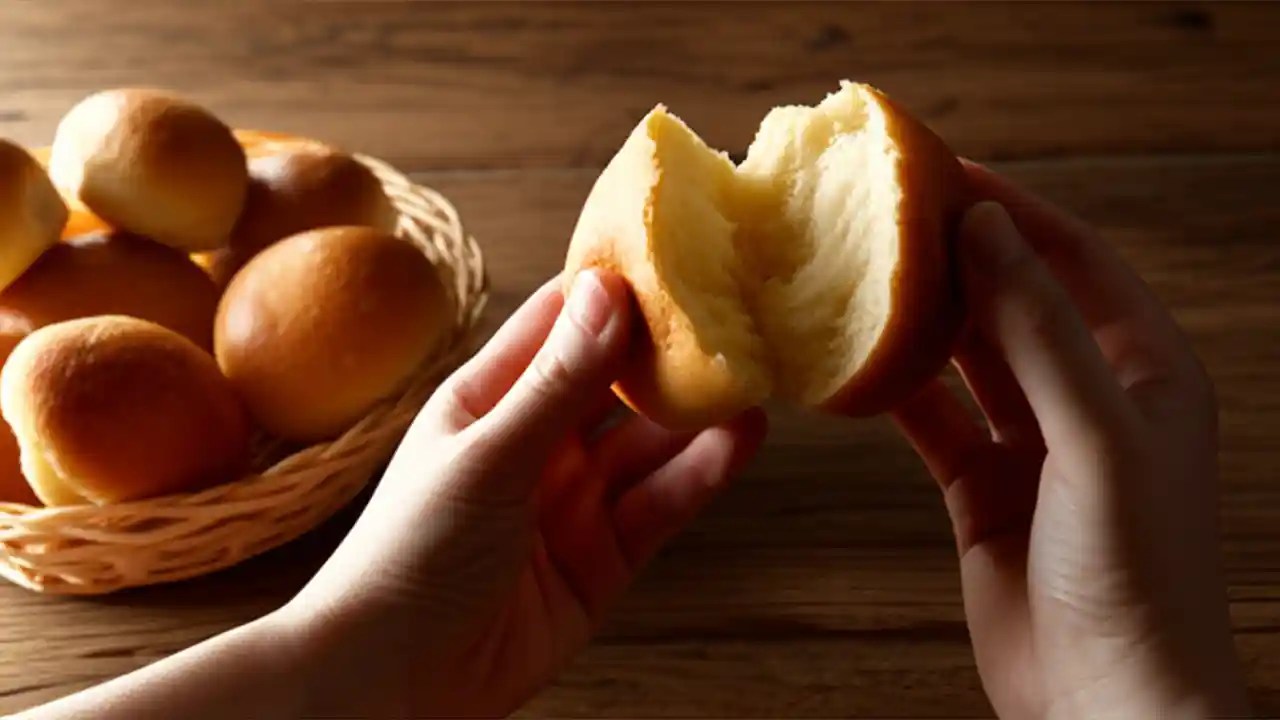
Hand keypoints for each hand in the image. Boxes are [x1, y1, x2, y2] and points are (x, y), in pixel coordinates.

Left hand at [282, 269, 766, 716]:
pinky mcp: (602, 559)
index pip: (560, 323)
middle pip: (614, 382)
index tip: (674, 255)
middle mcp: (535, 444)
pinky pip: (659, 506)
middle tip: (732, 315)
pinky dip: (698, 474)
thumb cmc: (410, 555)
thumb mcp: (489, 456)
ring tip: (751, 378)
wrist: (393, 682)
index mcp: (489, 400)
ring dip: (695, 416)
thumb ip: (556, 382)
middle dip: (668, 353)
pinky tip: (736, 441)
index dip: (614, 290)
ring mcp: (570, 502)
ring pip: (646, 445)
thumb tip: (608, 290)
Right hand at [893, 163, 1248, 717]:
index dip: (1014, 209)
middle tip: (890, 215)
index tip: (947, 171)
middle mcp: (1091, 398)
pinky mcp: (983, 490)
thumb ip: (1043, 332)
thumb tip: (991, 229)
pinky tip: (855, 367)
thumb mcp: (1098, 437)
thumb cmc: (1136, 576)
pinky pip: (934, 421)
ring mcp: (1034, 445)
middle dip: (959, 256)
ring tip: (864, 275)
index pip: (1075, 259)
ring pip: (969, 358)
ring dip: (923, 319)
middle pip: (1016, 301)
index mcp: (1145, 370)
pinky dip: (896, 393)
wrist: (1106, 704)